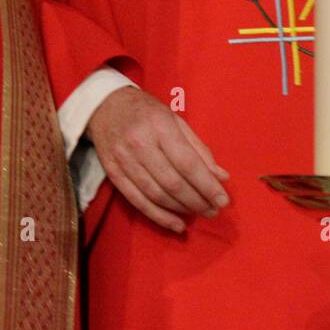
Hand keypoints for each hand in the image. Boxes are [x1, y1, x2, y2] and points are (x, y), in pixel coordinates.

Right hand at [86, 88, 229, 234]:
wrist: (105, 104)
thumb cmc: (146, 111)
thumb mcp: (175, 119)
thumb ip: (198, 148)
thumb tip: (221, 176)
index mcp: (160, 125)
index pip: (187, 162)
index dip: (207, 185)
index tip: (223, 200)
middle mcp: (139, 142)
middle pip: (172, 182)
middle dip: (197, 201)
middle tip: (213, 210)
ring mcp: (123, 159)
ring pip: (156, 194)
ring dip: (181, 209)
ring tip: (199, 213)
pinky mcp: (112, 172)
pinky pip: (137, 201)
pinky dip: (159, 216)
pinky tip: (177, 224)